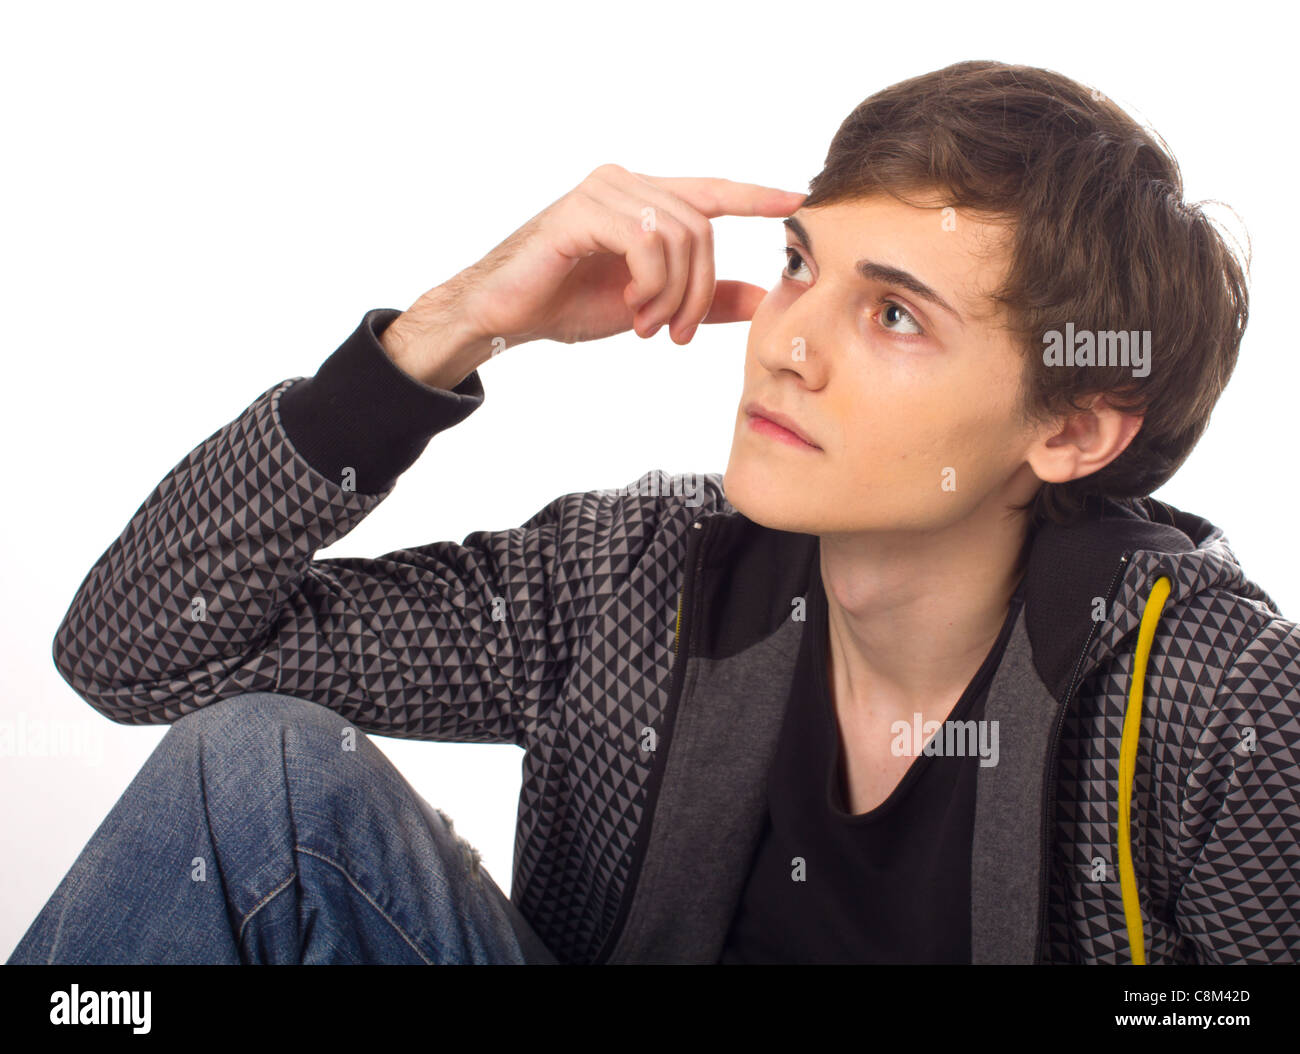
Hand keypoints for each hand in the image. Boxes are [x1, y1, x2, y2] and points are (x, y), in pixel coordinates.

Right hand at [383, 164, 805, 384]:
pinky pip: (646, 243)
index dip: (756, 195)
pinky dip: (648, 285)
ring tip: (646, 325)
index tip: (798, 201)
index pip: (711, 191)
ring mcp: (603, 191)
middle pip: (701, 230)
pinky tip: (629, 308)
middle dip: (699, 292)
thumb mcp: (651, 306)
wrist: (504, 316)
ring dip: (672, 295)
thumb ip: (704, 300)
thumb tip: (761, 299)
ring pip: (679, 237)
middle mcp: (626, 183)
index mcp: (644, 200)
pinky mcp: (580, 211)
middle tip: (675, 333)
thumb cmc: (567, 303)